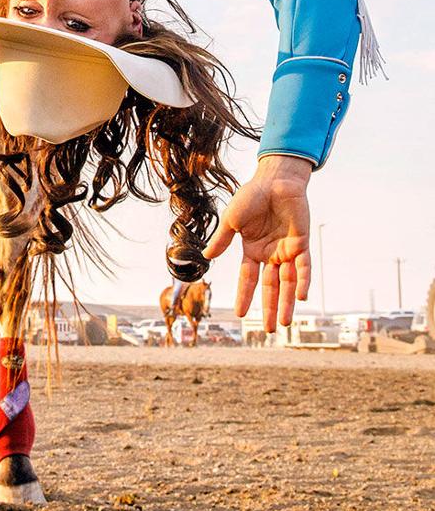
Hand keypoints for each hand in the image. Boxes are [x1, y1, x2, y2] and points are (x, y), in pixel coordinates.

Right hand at [204, 155, 312, 332]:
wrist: (275, 179)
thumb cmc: (252, 196)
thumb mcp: (232, 220)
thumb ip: (222, 239)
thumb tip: (206, 257)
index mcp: (252, 250)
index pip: (247, 278)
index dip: (244, 296)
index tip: (241, 315)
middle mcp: (270, 254)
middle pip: (270, 286)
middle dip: (271, 308)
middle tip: (271, 330)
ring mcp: (286, 250)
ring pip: (287, 282)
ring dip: (286, 302)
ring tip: (285, 323)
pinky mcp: (301, 243)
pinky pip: (303, 267)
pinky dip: (302, 281)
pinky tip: (300, 296)